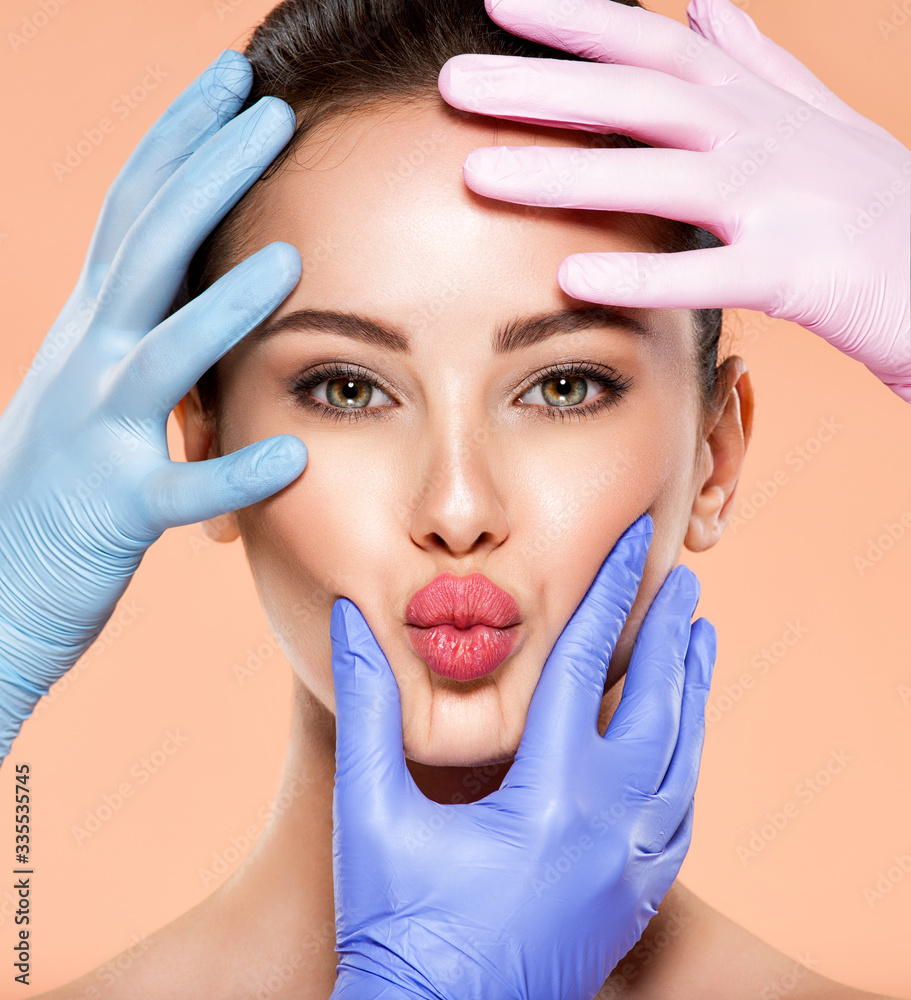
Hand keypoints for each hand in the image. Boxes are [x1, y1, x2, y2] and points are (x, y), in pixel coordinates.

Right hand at [0, 50, 307, 760]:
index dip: (183, 138)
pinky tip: (290, 456)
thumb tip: (198, 270)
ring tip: (289, 261)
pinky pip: (178, 492)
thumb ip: (146, 324)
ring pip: (160, 360)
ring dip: (221, 310)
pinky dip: (231, 474)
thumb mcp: (99, 380)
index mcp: (96, 325)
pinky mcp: (116, 513)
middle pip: (148, 250)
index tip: (233, 77)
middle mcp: (90, 361)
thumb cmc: (64, 478)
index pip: (139, 210)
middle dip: (209, 175)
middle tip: (270, 108)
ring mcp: (97, 435)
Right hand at [328, 512, 715, 999]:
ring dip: (693, 692)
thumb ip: (366, 708)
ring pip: (686, 759)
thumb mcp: (370, 813)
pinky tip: (684, 741)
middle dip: (671, 632)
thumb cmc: (397, 929)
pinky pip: (682, 814)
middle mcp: (608, 830)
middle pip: (658, 705)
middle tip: (685, 577)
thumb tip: (350, 622)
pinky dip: (689, 759)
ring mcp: (631, 870)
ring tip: (701, 640)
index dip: (610, 592)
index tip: (637, 539)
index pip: (586, 665)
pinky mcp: (635, 902)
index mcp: (549, 798)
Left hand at [437, 0, 910, 401]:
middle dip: (542, 86)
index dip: (576, 20)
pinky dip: (642, 276)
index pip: (652, 45)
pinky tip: (571, 277)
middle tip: (452, 84)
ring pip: (662, 175)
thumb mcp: (813, 119)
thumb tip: (707, 5)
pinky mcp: (797, 272)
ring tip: (480, 175)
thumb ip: (756, 63)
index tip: (498, 2)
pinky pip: (710, 274)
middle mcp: (761, 137)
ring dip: (567, 172)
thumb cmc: (871, 200)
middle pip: (640, 97)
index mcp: (753, 102)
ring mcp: (781, 200)